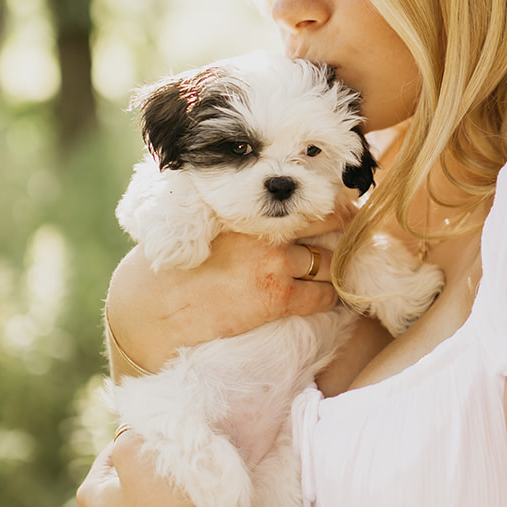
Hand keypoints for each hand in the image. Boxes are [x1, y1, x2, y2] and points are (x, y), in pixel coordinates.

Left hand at [76, 430, 216, 506]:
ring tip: (185, 499)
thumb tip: (127, 434)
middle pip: (122, 486)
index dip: (137, 442)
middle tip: (175, 468)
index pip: (110, 455)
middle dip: (146, 474)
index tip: (161, 441)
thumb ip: (127, 438)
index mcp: (90, 498)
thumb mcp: (139, 458)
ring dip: (158, 503)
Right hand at [106, 226, 340, 376]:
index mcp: (245, 210)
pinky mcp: (278, 300)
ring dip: (338, 266)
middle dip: (342, 231)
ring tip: (341, 270)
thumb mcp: (200, 226)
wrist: (155, 309)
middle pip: (327, 224)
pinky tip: (331, 298)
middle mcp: (264, 231)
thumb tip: (262, 209)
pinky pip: (325, 296)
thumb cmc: (171, 268)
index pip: (302, 197)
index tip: (337, 209)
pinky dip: (333, 297)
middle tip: (351, 239)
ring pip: (331, 261)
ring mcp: (274, 266)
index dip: (327, 203)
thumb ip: (235, 215)